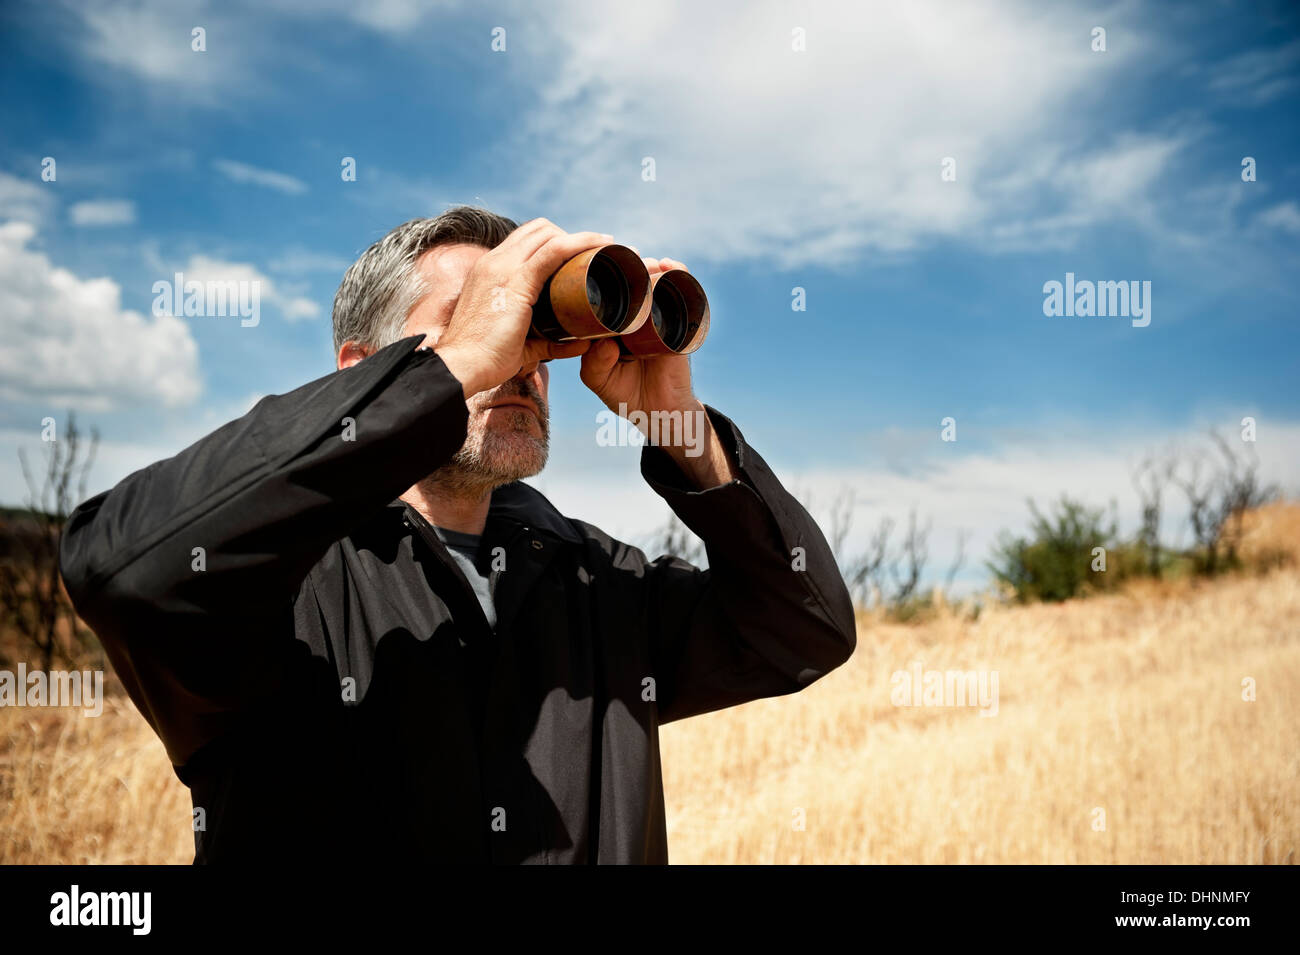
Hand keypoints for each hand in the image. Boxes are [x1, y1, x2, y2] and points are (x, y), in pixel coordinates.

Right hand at [435, 218, 611, 397]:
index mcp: (490, 271)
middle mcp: (494, 261)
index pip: (525, 240)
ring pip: (548, 233)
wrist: (461, 366)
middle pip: (539, 229)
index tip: (580, 257)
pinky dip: (580, 244)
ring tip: (606, 246)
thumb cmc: (485, 360)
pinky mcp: (516, 281)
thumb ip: (548, 341)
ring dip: (581, 236)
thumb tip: (579, 343)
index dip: (555, 242)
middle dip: (570, 236)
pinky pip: (554, 251)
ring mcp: (502, 267)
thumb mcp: (520, 344)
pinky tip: (599, 246)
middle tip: (597, 254)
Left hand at [580, 256, 736, 488]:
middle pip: (632, 278)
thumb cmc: (627, 394)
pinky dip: (679, 275)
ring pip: (655, 280)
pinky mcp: (680, 324)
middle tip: (618, 257)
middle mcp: (636, 314)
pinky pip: (683, 294)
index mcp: (611, 322)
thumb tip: (603, 344)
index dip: (599, 270)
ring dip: (650, 266)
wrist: (659, 413)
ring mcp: (659, 317)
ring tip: (644, 263)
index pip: (605, 289)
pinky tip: (669, 266)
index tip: (591, 257)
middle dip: (626, 263)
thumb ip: (593, 366)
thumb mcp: (600, 381)